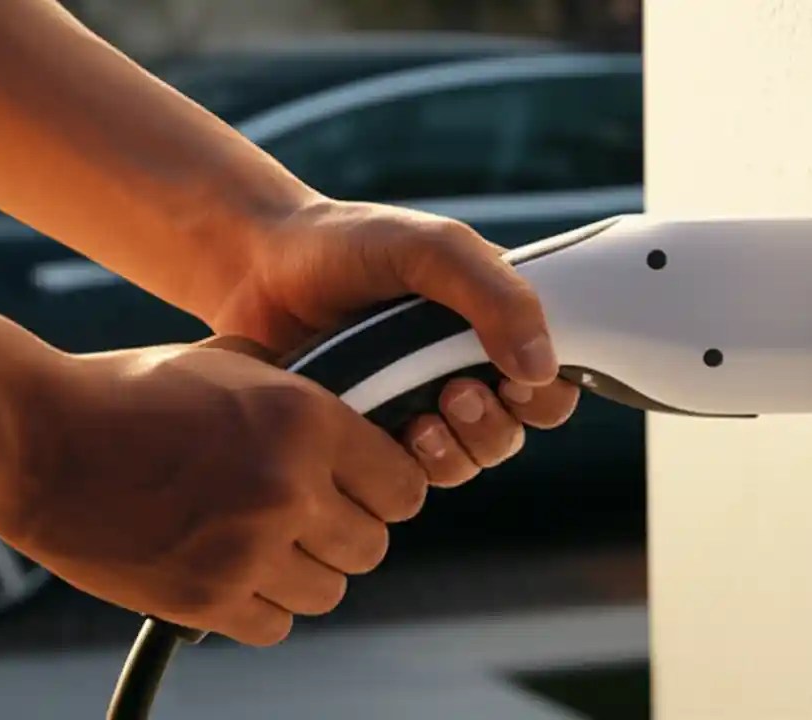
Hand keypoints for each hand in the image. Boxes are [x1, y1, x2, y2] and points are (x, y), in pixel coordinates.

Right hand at [0, 340, 427, 645]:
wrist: (37, 441)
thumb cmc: (128, 393)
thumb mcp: (229, 362)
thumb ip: (299, 389)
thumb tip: (349, 418)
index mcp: (306, 421)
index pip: (403, 486)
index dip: (387, 488)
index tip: (365, 488)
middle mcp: (289, 489)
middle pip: (371, 546)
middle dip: (347, 532)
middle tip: (310, 517)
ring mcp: (248, 551)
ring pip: (328, 591)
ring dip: (306, 571)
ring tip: (267, 543)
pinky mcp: (206, 600)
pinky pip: (275, 625)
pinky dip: (262, 605)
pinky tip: (234, 569)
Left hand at [211, 198, 580, 487]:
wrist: (257, 267)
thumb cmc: (347, 244)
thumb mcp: (432, 249)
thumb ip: (495, 294)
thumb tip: (542, 369)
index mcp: (490, 323)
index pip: (553, 379)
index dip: (548, 392)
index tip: (518, 380)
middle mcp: (461, 368)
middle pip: (514, 431)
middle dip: (496, 425)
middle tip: (456, 394)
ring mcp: (417, 405)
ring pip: (470, 460)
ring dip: (460, 450)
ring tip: (423, 421)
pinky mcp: (373, 436)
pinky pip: (413, 477)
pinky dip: (414, 467)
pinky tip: (393, 434)